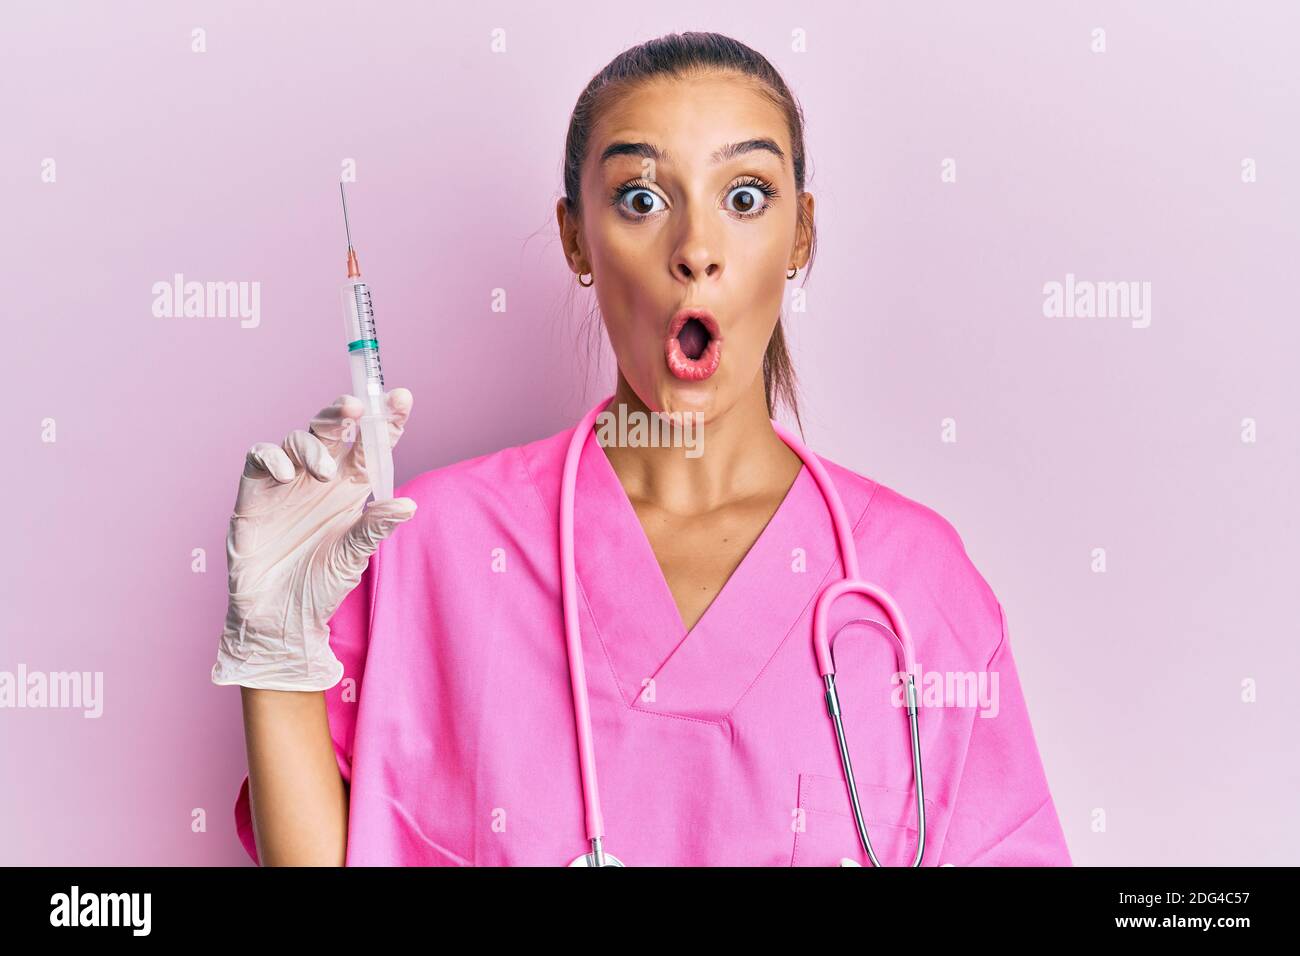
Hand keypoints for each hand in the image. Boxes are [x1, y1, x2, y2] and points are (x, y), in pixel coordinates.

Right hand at [211, 388, 415, 690]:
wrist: (277, 617)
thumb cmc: (320, 586)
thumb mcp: (353, 557)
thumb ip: (374, 527)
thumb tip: (407, 505)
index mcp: (352, 488)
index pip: (372, 445)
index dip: (387, 420)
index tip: (402, 398)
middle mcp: (321, 478)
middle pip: (335, 430)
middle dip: (346, 412)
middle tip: (358, 407)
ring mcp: (288, 482)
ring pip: (299, 437)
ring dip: (313, 444)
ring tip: (322, 472)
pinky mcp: (255, 492)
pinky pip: (260, 457)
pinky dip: (273, 456)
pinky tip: (287, 474)